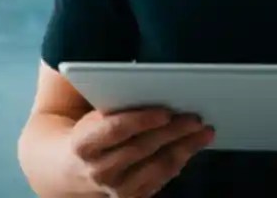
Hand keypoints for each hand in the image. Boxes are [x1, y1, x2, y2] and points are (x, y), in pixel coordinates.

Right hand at [64, 108, 214, 197]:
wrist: (72, 168)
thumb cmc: (91, 131)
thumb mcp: (94, 116)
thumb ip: (119, 105)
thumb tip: (158, 88)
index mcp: (84, 144)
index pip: (115, 130)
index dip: (141, 120)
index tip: (166, 111)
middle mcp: (99, 171)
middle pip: (143, 148)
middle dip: (173, 131)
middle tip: (196, 117)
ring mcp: (116, 190)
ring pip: (157, 166)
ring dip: (185, 147)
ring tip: (204, 131)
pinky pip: (162, 179)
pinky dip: (180, 160)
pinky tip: (193, 145)